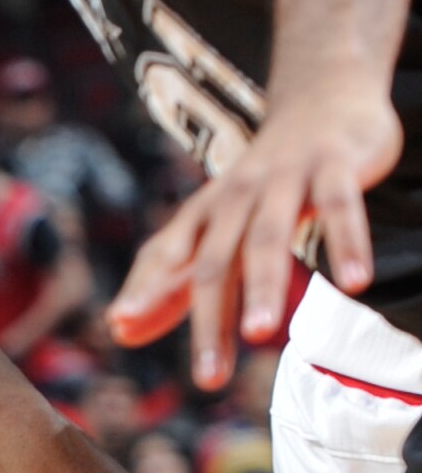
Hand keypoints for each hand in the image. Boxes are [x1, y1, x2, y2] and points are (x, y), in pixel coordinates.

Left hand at [108, 86, 402, 386]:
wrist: (322, 94)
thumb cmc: (265, 178)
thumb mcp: (216, 225)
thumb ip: (172, 278)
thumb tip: (120, 331)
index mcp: (206, 212)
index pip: (166, 256)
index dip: (143, 290)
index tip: (120, 330)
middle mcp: (237, 196)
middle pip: (215, 262)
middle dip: (208, 319)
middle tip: (207, 377)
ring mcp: (284, 178)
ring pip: (269, 236)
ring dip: (263, 286)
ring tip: (260, 332)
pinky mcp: (333, 164)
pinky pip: (338, 206)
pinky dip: (345, 243)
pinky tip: (352, 283)